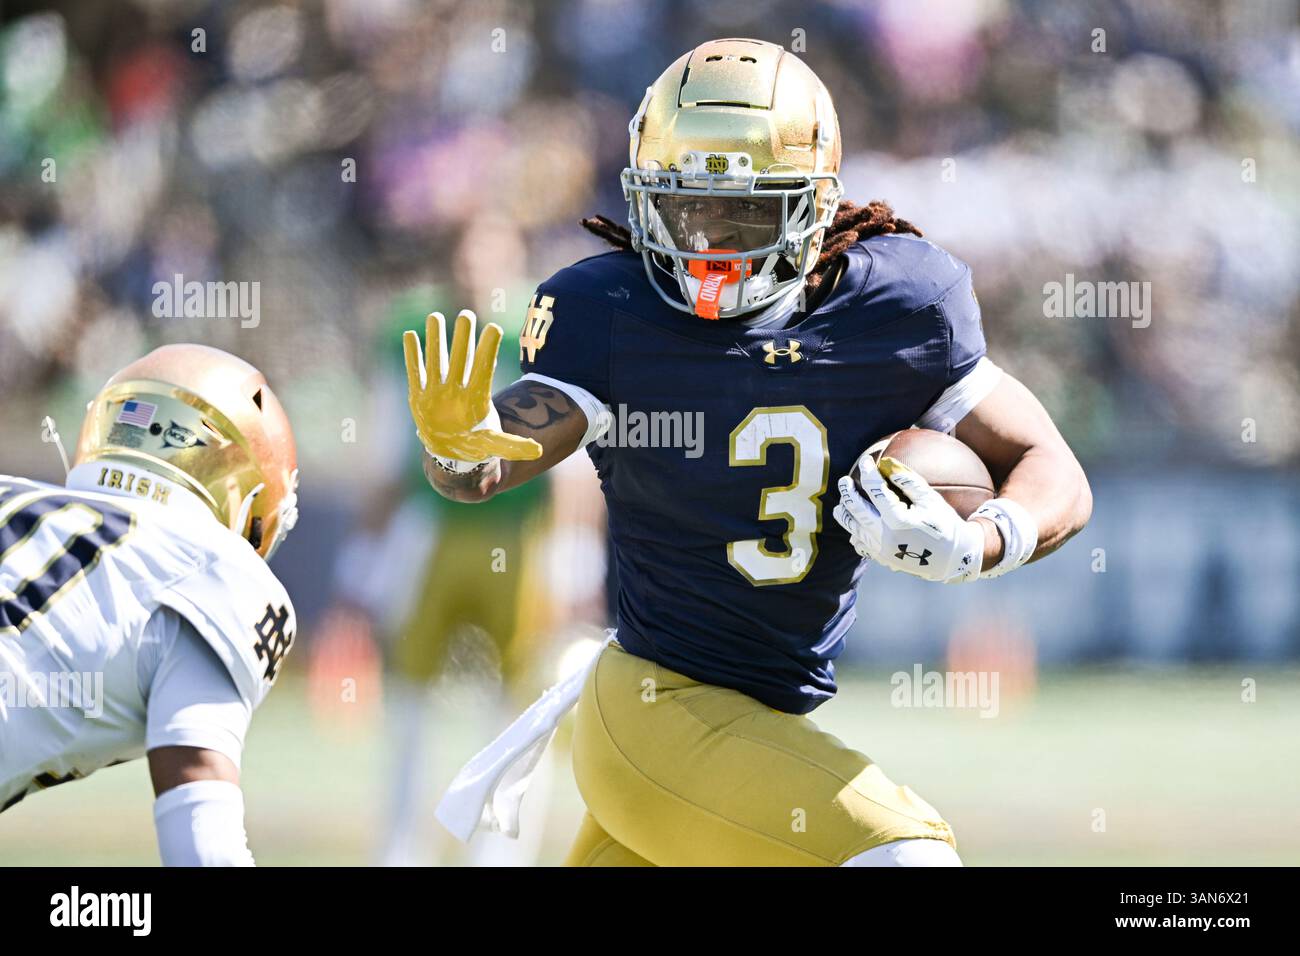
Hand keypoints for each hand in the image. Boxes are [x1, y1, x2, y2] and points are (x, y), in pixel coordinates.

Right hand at [402, 310, 541, 463]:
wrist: (451, 452)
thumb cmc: (476, 444)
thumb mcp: (494, 445)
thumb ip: (513, 446)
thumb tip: (539, 450)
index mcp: (476, 396)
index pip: (483, 368)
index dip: (488, 349)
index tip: (495, 328)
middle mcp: (458, 388)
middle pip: (460, 358)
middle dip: (462, 338)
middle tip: (466, 315)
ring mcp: (437, 390)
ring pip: (436, 359)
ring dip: (435, 339)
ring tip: (435, 317)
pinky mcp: (420, 396)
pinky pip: (415, 373)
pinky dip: (412, 356)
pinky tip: (411, 335)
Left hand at [833, 455, 983, 582]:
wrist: (953, 560)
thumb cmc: (946, 525)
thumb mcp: (932, 501)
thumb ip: (910, 482)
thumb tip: (889, 466)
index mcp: (898, 520)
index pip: (875, 490)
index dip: (868, 472)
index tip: (865, 461)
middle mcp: (884, 536)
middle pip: (855, 509)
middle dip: (847, 492)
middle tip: (844, 480)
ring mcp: (881, 550)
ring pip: (852, 528)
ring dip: (844, 513)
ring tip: (842, 503)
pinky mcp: (882, 559)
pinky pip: (860, 545)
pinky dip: (854, 533)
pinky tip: (856, 525)